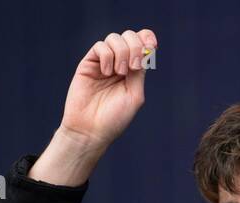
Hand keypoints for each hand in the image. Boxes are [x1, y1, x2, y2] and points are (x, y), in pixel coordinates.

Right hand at [60, 27, 157, 148]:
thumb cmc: (114, 118)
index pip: (141, 44)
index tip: (152, 46)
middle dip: (135, 47)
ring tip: (119, 72)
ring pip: (114, 38)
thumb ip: (139, 73)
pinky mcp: (88, 64)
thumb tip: (143, 50)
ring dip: (122, 53)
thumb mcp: (134, 95)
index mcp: (133, 71)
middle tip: (133, 67)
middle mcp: (118, 64)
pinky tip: (106, 72)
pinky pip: (100, 46)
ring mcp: (103, 63)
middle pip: (130, 36)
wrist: (91, 129)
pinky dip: (107, 56)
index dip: (147, 38)